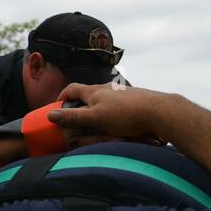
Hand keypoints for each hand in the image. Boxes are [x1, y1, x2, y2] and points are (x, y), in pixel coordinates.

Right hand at [49, 83, 174, 141]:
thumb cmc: (126, 114)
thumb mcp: (96, 118)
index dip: (62, 96)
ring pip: (104, 98)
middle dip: (80, 103)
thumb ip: (73, 117)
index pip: (72, 88)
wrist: (160, 111)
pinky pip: (118, 103)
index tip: (57, 107)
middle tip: (76, 117)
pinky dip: (112, 111)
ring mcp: (122, 92)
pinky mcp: (135, 99)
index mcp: (95, 91)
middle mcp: (107, 88)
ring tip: (96, 122)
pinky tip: (118, 121)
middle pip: (88, 92)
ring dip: (97, 107)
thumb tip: (51, 115)